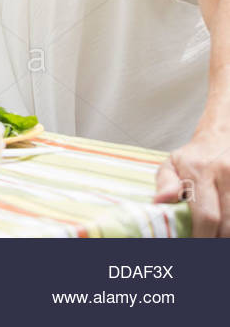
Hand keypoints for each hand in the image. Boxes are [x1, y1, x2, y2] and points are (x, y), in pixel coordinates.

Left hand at [154, 119, 229, 235]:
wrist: (221, 136)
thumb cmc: (193, 157)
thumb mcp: (172, 164)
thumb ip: (165, 184)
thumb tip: (158, 203)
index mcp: (200, 171)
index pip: (205, 215)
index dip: (201, 237)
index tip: (193, 246)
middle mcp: (225, 174)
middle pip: (227, 223)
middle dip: (216, 240)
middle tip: (205, 244)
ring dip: (226, 235)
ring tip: (215, 237)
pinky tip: (224, 228)